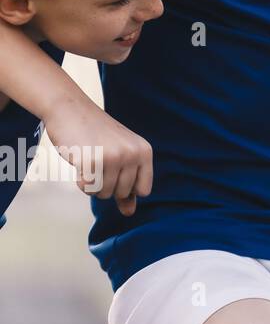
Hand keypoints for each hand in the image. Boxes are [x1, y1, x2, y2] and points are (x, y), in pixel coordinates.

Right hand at [41, 99, 152, 216]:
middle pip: (121, 194)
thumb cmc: (97, 135)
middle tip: (99, 163)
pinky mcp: (92, 161)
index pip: (143, 190)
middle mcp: (132, 154)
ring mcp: (113, 157)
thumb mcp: (120, 156)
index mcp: (145, 151)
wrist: (71, 110)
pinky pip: (87, 189)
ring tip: (91, 162)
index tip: (116, 172)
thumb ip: (128, 184)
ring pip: (104, 194)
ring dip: (93, 184)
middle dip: (107, 185)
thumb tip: (130, 213)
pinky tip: (80, 163)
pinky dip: (81, 182)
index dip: (127, 188)